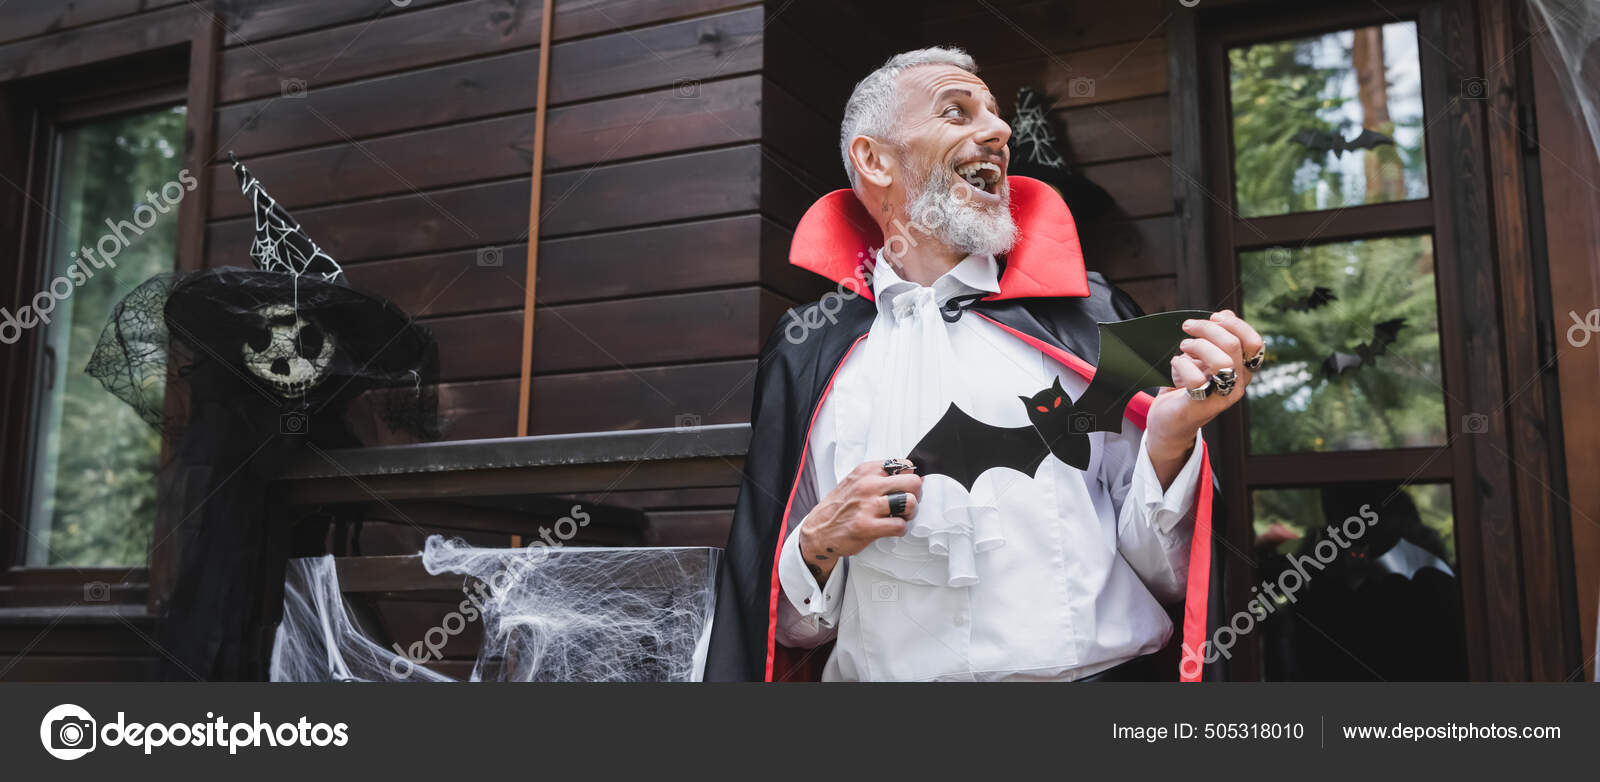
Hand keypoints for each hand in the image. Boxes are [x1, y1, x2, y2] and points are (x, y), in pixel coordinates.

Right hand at [798, 459, 921, 583]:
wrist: (818, 529)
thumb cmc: (840, 507)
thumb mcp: (857, 481)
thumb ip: (881, 477)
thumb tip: (913, 476)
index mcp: (866, 471)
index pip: (905, 466)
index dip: (910, 479)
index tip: (905, 489)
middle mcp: (867, 485)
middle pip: (913, 482)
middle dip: (915, 495)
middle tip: (906, 504)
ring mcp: (867, 505)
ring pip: (909, 502)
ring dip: (909, 513)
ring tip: (899, 516)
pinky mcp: (866, 526)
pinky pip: (899, 526)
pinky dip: (899, 529)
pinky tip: (889, 528)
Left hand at [1145, 310, 1263, 482]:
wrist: (1169, 420)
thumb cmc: (1187, 384)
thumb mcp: (1203, 356)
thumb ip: (1216, 337)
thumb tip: (1226, 314)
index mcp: (1243, 369)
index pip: (1255, 343)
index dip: (1236, 325)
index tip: (1214, 317)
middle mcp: (1239, 384)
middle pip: (1233, 345)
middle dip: (1207, 328)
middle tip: (1188, 327)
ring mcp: (1224, 397)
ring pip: (1221, 361)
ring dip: (1196, 346)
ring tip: (1183, 346)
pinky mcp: (1204, 406)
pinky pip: (1196, 379)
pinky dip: (1181, 364)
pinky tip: (1175, 363)